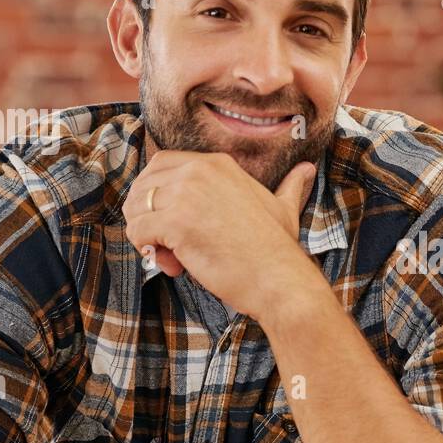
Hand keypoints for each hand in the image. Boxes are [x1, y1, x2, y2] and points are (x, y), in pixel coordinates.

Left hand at [122, 150, 318, 320]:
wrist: (280, 279)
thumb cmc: (279, 250)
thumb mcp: (283, 208)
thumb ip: (289, 187)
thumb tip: (307, 170)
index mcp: (217, 163)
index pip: (160, 164)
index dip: (157, 195)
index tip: (174, 223)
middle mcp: (199, 170)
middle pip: (143, 185)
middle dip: (147, 216)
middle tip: (170, 245)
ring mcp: (187, 194)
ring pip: (136, 208)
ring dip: (146, 236)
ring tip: (174, 258)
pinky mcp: (177, 222)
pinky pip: (137, 231)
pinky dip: (147, 252)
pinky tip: (175, 265)